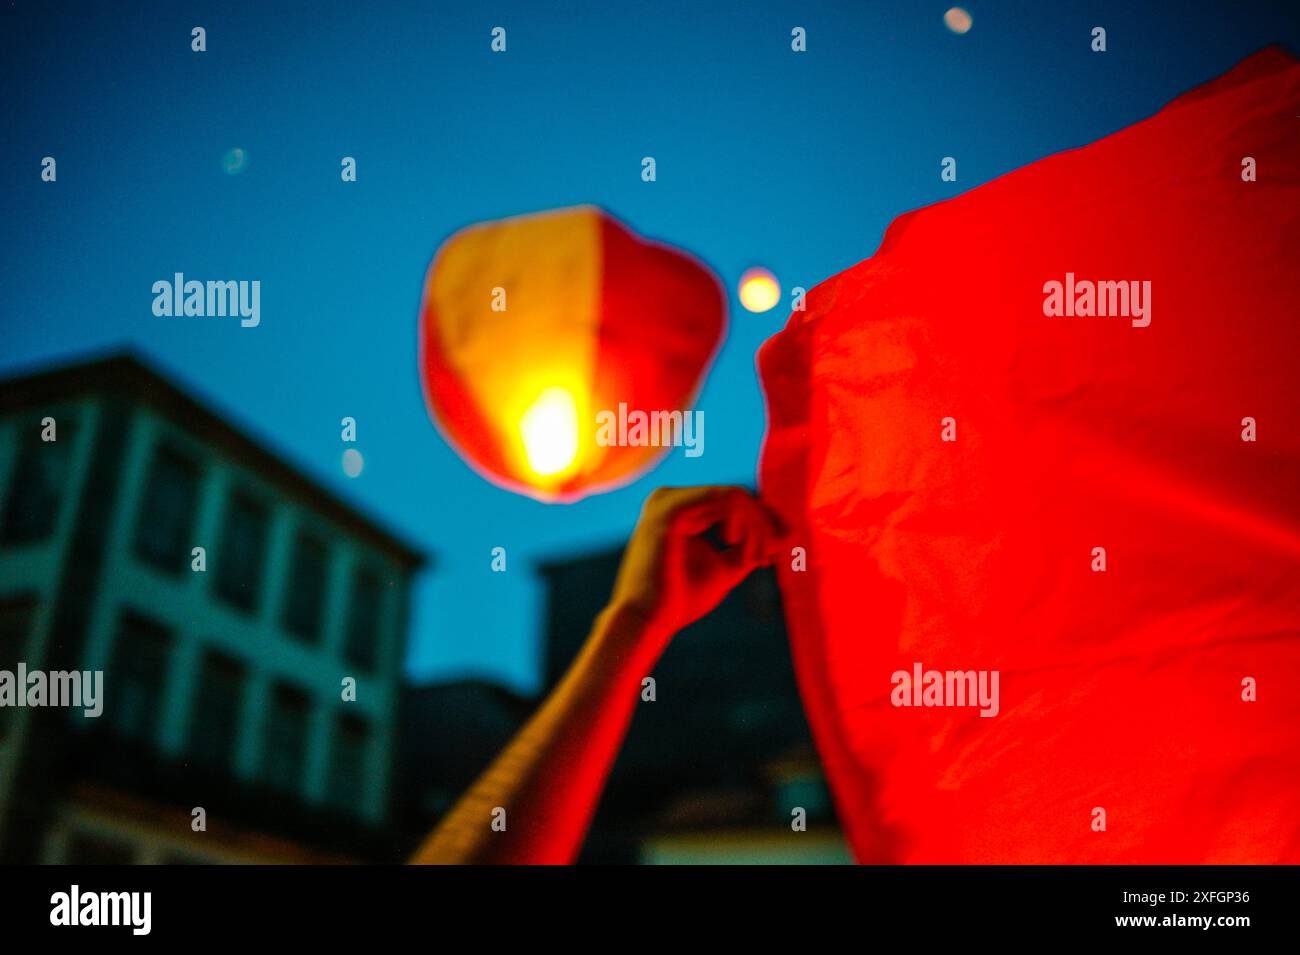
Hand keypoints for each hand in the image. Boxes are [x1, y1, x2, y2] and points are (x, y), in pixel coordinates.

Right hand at [605, 486, 782, 658]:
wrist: (648, 621)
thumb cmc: (681, 599)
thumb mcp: (726, 567)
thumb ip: (752, 548)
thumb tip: (788, 532)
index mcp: (681, 509)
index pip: (734, 500)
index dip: (764, 520)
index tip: (777, 550)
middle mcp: (671, 498)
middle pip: (738, 496)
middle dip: (761, 527)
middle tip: (763, 561)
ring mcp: (668, 500)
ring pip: (735, 496)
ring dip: (754, 527)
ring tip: (752, 559)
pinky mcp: (670, 510)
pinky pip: (725, 500)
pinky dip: (742, 522)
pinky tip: (734, 544)